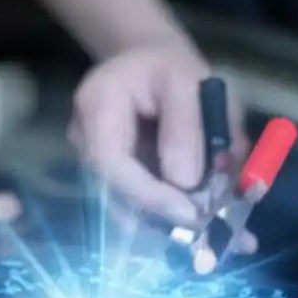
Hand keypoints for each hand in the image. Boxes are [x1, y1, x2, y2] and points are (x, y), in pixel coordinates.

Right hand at [69, 43, 256, 252]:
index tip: (190, 213)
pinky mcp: (109, 179)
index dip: (147, 194)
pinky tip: (203, 224)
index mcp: (98, 103)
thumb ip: (188, 128)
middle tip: (206, 234)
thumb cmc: (173, 68)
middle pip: (113, 193)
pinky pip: (136, 206)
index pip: (110, 161)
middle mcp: (84, 138)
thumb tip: (185, 184)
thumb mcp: (191, 82)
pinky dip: (170, 217)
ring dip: (168, 224)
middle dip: (161, 217)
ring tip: (212, 233)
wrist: (150, 64)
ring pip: (126, 207)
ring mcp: (92, 162)